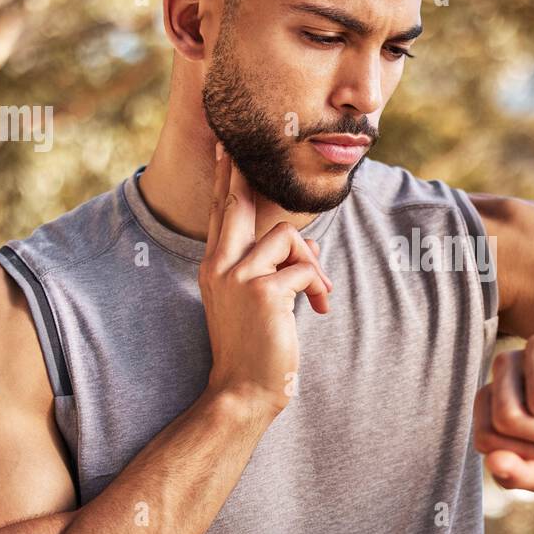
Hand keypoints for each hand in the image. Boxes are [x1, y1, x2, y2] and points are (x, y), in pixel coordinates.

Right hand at [199, 141, 334, 416]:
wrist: (243, 392)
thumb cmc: (255, 349)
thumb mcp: (254, 301)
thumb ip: (267, 267)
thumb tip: (299, 243)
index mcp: (215, 266)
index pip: (220, 213)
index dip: (224, 178)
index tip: (224, 145)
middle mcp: (220, 265)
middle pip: (236, 203)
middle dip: (242, 171)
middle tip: (236, 141)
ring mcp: (238, 277)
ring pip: (287, 236)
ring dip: (311, 262)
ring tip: (317, 294)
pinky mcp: (263, 291)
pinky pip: (304, 268)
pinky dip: (318, 286)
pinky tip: (318, 308)